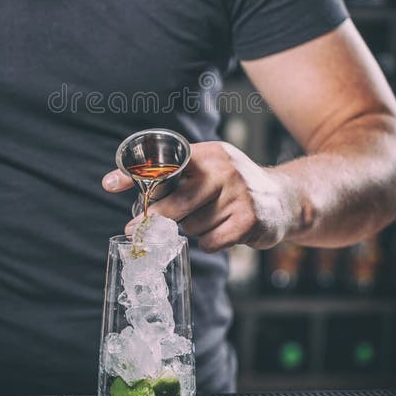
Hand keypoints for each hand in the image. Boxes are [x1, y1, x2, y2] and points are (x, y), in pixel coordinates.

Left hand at [102, 141, 292, 252]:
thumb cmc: (235, 185)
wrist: (286, 199)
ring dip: (193, 229)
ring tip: (208, 219)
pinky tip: (221, 231)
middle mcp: (224, 169)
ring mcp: (238, 195)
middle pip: (177, 202)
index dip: (138, 174)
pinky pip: (210, 241)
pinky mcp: (248, 221)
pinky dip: (209, 242)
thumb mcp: (208, 168)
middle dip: (156, 218)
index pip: (167, 162)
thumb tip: (115, 182)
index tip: (109, 184)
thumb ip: (171, 174)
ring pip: (193, 226)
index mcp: (209, 153)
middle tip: (136, 229)